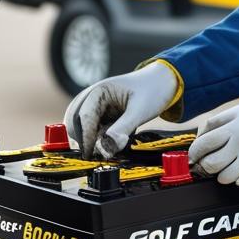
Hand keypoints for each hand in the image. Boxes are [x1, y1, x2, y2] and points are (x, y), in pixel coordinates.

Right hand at [64, 62, 179, 158]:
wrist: (163, 82)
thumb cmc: (152, 90)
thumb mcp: (140, 111)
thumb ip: (122, 129)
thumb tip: (105, 149)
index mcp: (99, 91)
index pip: (84, 116)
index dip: (85, 138)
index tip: (90, 155)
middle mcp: (92, 98)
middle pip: (75, 124)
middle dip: (85, 139)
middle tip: (101, 153)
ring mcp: (95, 108)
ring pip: (82, 130)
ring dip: (93, 140)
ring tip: (113, 144)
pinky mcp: (101, 117)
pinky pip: (93, 132)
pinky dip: (99, 140)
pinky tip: (114, 141)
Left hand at [187, 97, 238, 186]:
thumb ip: (225, 120)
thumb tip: (202, 134)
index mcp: (234, 125)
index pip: (203, 143)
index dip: (195, 152)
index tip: (194, 157)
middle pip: (210, 164)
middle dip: (207, 167)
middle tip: (210, 166)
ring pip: (224, 178)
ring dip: (226, 174)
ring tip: (236, 165)